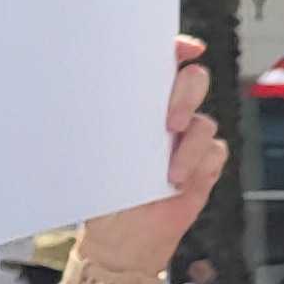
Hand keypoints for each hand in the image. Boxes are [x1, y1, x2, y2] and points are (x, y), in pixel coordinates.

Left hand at [83, 36, 225, 270]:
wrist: (118, 234)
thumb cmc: (98, 190)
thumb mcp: (87, 152)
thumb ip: (91, 121)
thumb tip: (69, 93)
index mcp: (136, 103)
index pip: (162, 63)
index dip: (178, 49)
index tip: (185, 49)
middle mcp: (165, 115)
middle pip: (193, 81)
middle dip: (185, 93)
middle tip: (167, 121)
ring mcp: (187, 139)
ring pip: (204, 121)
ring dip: (188, 144)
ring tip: (168, 168)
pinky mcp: (204, 165)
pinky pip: (214, 151)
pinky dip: (198, 164)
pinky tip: (176, 181)